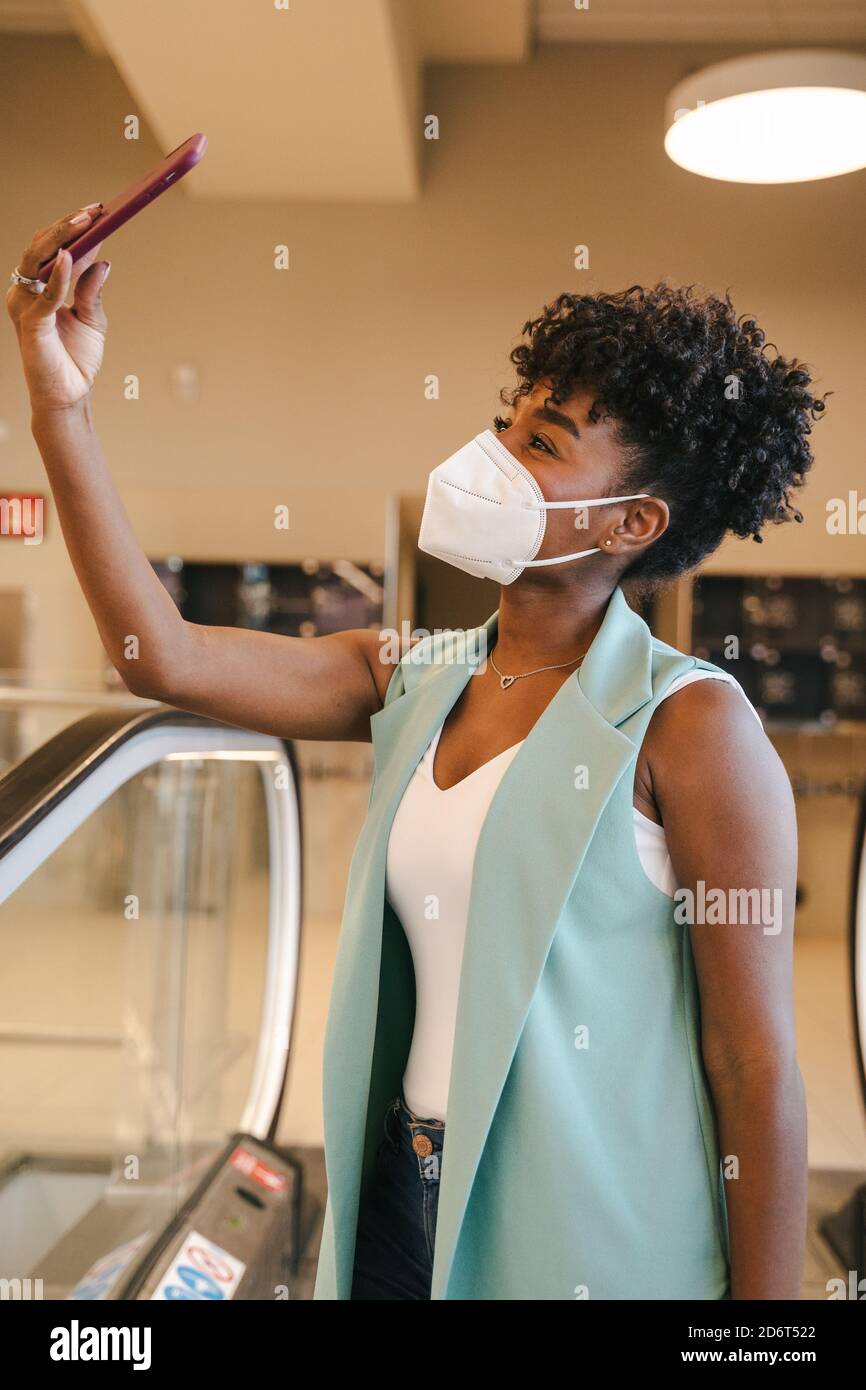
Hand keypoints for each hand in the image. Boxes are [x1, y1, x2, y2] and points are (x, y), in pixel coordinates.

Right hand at [6, 204, 110, 411]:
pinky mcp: (31, 323)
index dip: (75, 229)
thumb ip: (93, 292)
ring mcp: (25, 305)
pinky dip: (57, 276)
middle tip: (94, 211)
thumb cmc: (76, 359)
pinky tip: (70, 258)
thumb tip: (104, 262)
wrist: (70, 396)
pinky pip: (44, 295)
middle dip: (68, 226)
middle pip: (42, 247)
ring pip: (37, 260)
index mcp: (41, 286)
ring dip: (62, 239)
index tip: (99, 211)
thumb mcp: (93, 320)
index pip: (56, 249)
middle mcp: (27, 290)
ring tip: (85, 222)